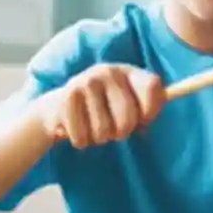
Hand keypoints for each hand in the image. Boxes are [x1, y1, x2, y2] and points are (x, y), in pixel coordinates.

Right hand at [33, 64, 164, 148]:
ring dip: (100, 138)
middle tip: (114, 130)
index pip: (152, 86)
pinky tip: (78, 129)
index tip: (144, 120)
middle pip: (128, 117)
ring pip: (104, 131)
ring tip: (93, 127)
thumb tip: (155, 114)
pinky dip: (82, 141)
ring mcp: (86, 82)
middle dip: (122, 132)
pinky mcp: (67, 98)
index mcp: (128, 72)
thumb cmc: (103, 110)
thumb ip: (148, 108)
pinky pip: (82, 137)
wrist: (56, 107)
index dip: (152, 109)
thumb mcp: (127, 104)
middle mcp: (108, 72)